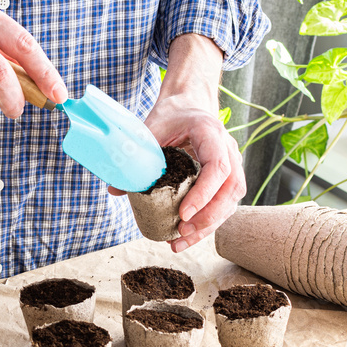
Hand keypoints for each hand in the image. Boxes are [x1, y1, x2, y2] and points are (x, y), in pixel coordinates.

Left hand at [109, 34, 242, 252]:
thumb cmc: (170, 116)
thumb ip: (135, 156)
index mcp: (210, 133)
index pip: (218, 167)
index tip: (183, 213)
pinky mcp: (227, 180)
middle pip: (230, 189)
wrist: (187, 106)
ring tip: (181, 241)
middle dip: (208, 216)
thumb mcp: (150, 129)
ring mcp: (232, 165)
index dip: (204, 193)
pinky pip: (224, 205)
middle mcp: (228, 149)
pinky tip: (186, 237)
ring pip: (230, 201)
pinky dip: (207, 224)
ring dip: (208, 225)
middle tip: (182, 231)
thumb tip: (114, 190)